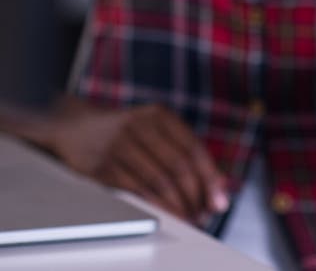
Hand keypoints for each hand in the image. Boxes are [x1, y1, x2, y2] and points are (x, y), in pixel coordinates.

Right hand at [25, 98, 228, 223]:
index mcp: (159, 115)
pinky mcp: (102, 167)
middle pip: (178, 166)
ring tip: (188, 220)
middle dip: (195, 196)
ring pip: (158, 182)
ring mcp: (119, 146)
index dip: (209, 178)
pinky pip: (136, 192)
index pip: (192, 148)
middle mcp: (140, 126)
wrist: (76, 127)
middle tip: (203, 215)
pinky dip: (156, 209)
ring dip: (178, 207)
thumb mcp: (155, 130)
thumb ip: (186, 152)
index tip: (219, 201)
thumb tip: (220, 185)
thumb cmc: (125, 133)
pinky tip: (166, 217)